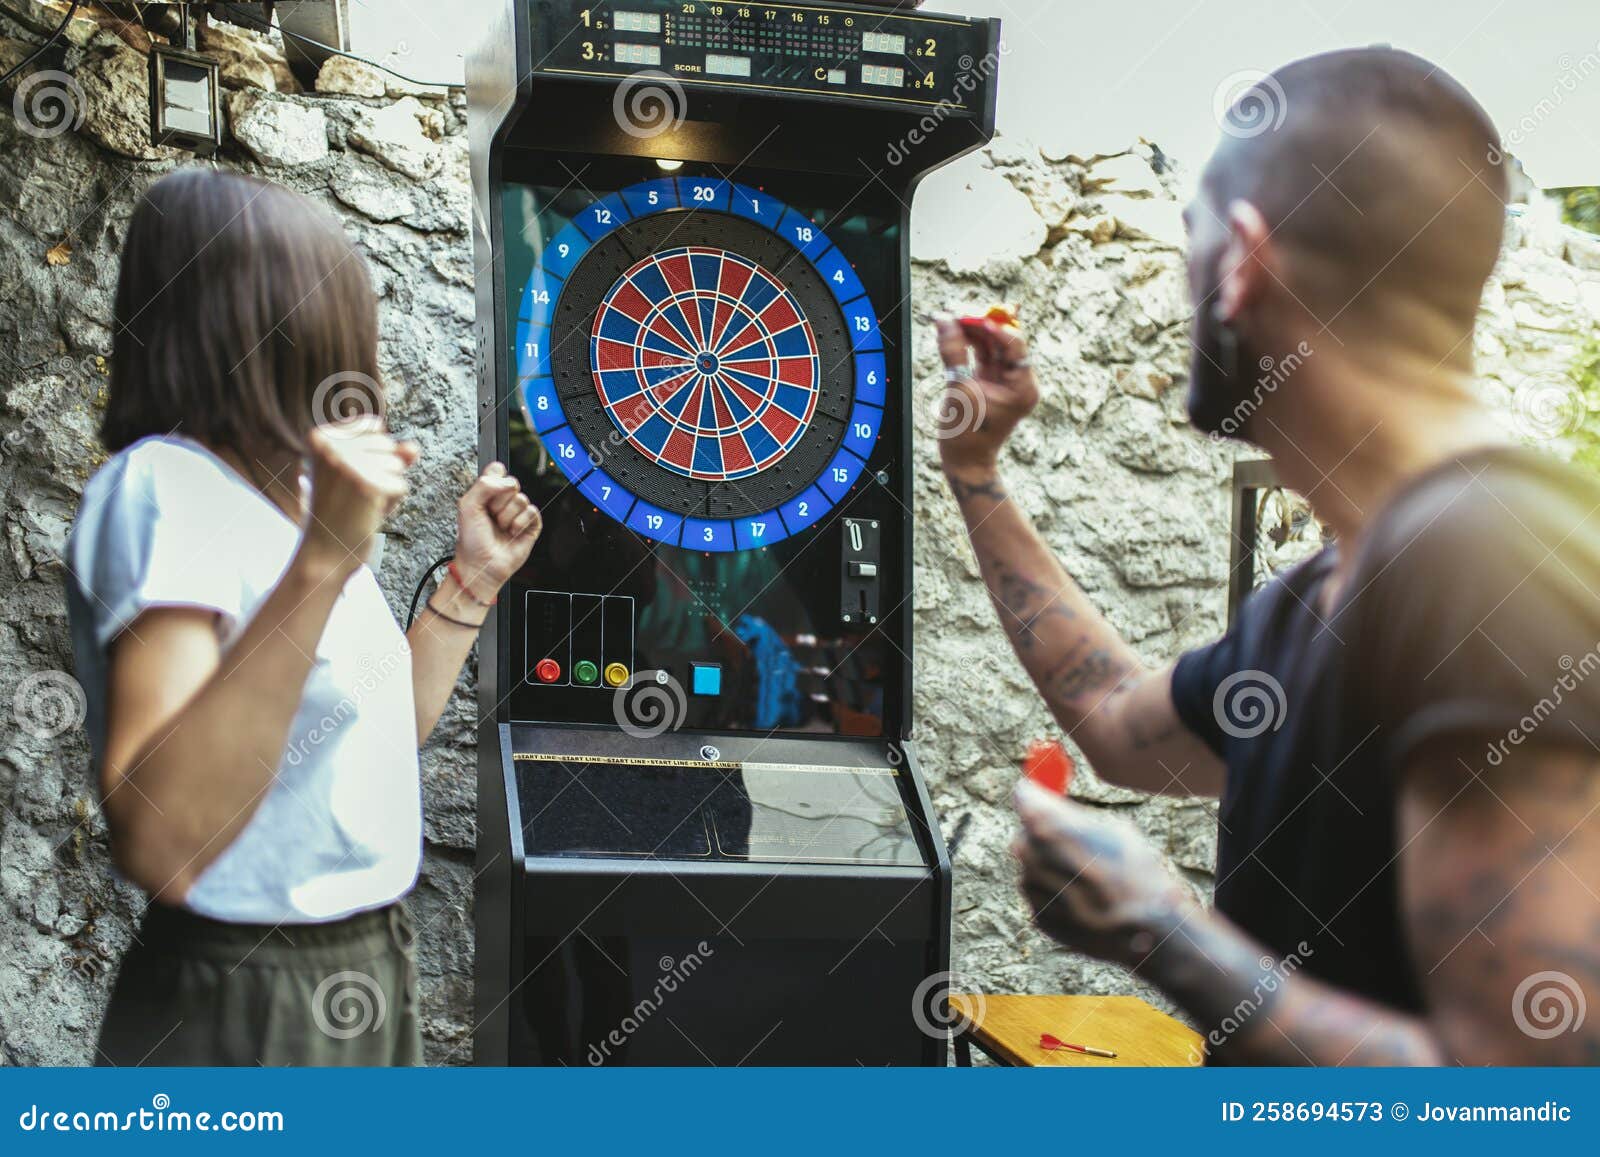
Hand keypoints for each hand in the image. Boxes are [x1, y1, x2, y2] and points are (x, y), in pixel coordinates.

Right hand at [302, 417, 419, 574]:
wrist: (324, 551)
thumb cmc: (340, 510)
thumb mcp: (359, 472)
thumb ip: (388, 451)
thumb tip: (413, 448)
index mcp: (320, 437)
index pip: (373, 426)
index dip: (371, 454)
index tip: (346, 475)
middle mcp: (331, 446)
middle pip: (387, 444)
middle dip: (380, 470)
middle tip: (353, 493)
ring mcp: (349, 465)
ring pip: (397, 465)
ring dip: (386, 486)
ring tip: (359, 502)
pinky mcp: (368, 485)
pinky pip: (401, 485)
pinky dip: (391, 502)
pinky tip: (368, 512)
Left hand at [451, 462, 541, 598]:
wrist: (482, 565)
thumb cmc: (472, 541)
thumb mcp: (467, 505)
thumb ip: (484, 485)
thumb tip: (507, 482)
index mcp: (488, 493)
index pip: (498, 469)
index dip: (494, 480)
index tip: (485, 496)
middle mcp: (503, 501)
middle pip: (512, 483)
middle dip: (499, 502)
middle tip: (491, 516)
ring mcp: (517, 513)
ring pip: (522, 499)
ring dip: (508, 516)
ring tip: (500, 528)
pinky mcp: (530, 525)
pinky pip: (532, 511)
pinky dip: (520, 523)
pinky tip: (512, 532)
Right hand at [934, 315, 1040, 473]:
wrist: (966, 461)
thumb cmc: (966, 433)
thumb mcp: (958, 390)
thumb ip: (953, 352)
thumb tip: (944, 320)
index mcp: (1023, 387)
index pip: (1013, 345)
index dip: (992, 327)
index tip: (968, 318)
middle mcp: (1020, 382)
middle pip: (1003, 342)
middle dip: (980, 326)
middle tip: (957, 314)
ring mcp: (1007, 382)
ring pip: (992, 347)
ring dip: (972, 333)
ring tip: (950, 320)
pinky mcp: (992, 383)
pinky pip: (983, 357)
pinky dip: (969, 345)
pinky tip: (954, 333)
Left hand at [1012, 779, 1198, 968]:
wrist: (1147, 930)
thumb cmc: (1137, 873)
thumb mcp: (1113, 828)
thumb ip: (1077, 817)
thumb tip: (1059, 809)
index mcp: (1046, 822)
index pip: (1024, 795)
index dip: (1038, 796)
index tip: (1047, 799)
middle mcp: (1029, 853)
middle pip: (1025, 834)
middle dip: (1043, 834)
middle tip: (1071, 840)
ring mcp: (1031, 888)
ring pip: (1034, 868)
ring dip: (1053, 868)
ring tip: (1093, 879)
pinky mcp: (1038, 916)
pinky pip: (1042, 896)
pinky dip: (1059, 896)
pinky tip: (1089, 903)